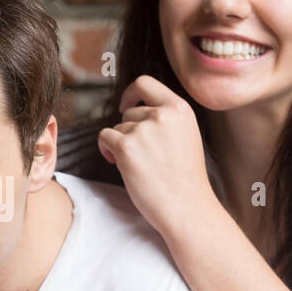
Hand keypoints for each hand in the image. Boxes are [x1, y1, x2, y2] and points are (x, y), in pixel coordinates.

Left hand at [97, 75, 218, 239]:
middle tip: (138, 154)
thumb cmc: (186, 179)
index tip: (125, 106)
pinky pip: (104, 137)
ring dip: (120, 144)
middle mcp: (162, 114)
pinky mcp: (126, 147)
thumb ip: (166, 119)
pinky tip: (117, 163)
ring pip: (117, 127)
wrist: (187, 208)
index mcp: (180, 109)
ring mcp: (143, 130)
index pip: (145, 83)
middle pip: (129, 111)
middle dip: (128, 131)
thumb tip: (134, 111)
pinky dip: (106, 149)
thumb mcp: (186, 135)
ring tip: (136, 164)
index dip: (131, 93)